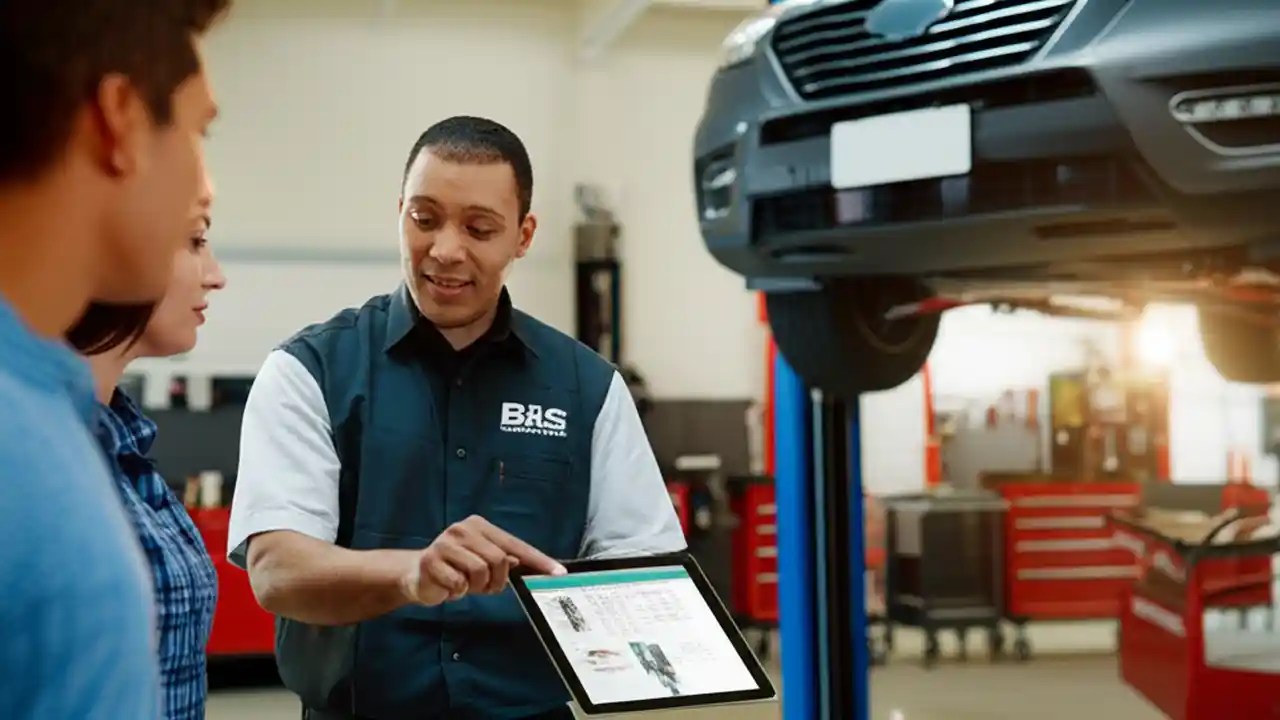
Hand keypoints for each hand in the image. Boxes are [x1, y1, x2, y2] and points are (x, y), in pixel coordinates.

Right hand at [401, 515, 565, 605]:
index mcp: (479, 526)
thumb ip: (503, 560)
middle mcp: (463, 530)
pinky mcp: (432, 561)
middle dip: (496, 580)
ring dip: (476, 587)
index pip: (515, 544)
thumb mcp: (483, 562)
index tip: (557, 573)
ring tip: (465, 584)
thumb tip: (520, 564)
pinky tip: (449, 586)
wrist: (417, 574)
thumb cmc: (456, 569)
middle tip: (484, 586)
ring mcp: (445, 544)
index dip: (537, 560)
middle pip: (499, 559)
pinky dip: (458, 592)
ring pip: (481, 572)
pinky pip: (459, 584)